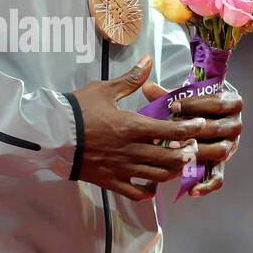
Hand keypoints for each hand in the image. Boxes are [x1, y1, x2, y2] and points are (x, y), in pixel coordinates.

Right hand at [70, 55, 203, 200]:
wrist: (52, 134)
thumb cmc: (78, 110)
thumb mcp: (104, 90)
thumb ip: (130, 79)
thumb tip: (147, 60)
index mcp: (132, 126)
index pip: (171, 130)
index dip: (190, 129)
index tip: (200, 126)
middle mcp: (131, 150)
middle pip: (170, 157)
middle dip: (186, 153)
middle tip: (192, 147)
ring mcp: (122, 168)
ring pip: (158, 175)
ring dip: (172, 170)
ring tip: (178, 163)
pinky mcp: (111, 181)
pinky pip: (136, 192)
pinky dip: (149, 190)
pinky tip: (153, 183)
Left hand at [140, 76, 242, 196]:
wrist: (201, 119)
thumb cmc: (192, 106)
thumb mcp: (182, 99)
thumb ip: (167, 95)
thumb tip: (148, 87)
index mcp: (231, 103)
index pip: (218, 103)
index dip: (195, 104)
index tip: (173, 106)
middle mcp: (235, 124)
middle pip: (218, 128)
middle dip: (194, 129)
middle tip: (172, 131)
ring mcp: (230, 145)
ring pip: (221, 151)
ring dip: (199, 152)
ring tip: (178, 152)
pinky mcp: (222, 164)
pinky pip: (218, 177)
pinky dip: (207, 185)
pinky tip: (192, 190)